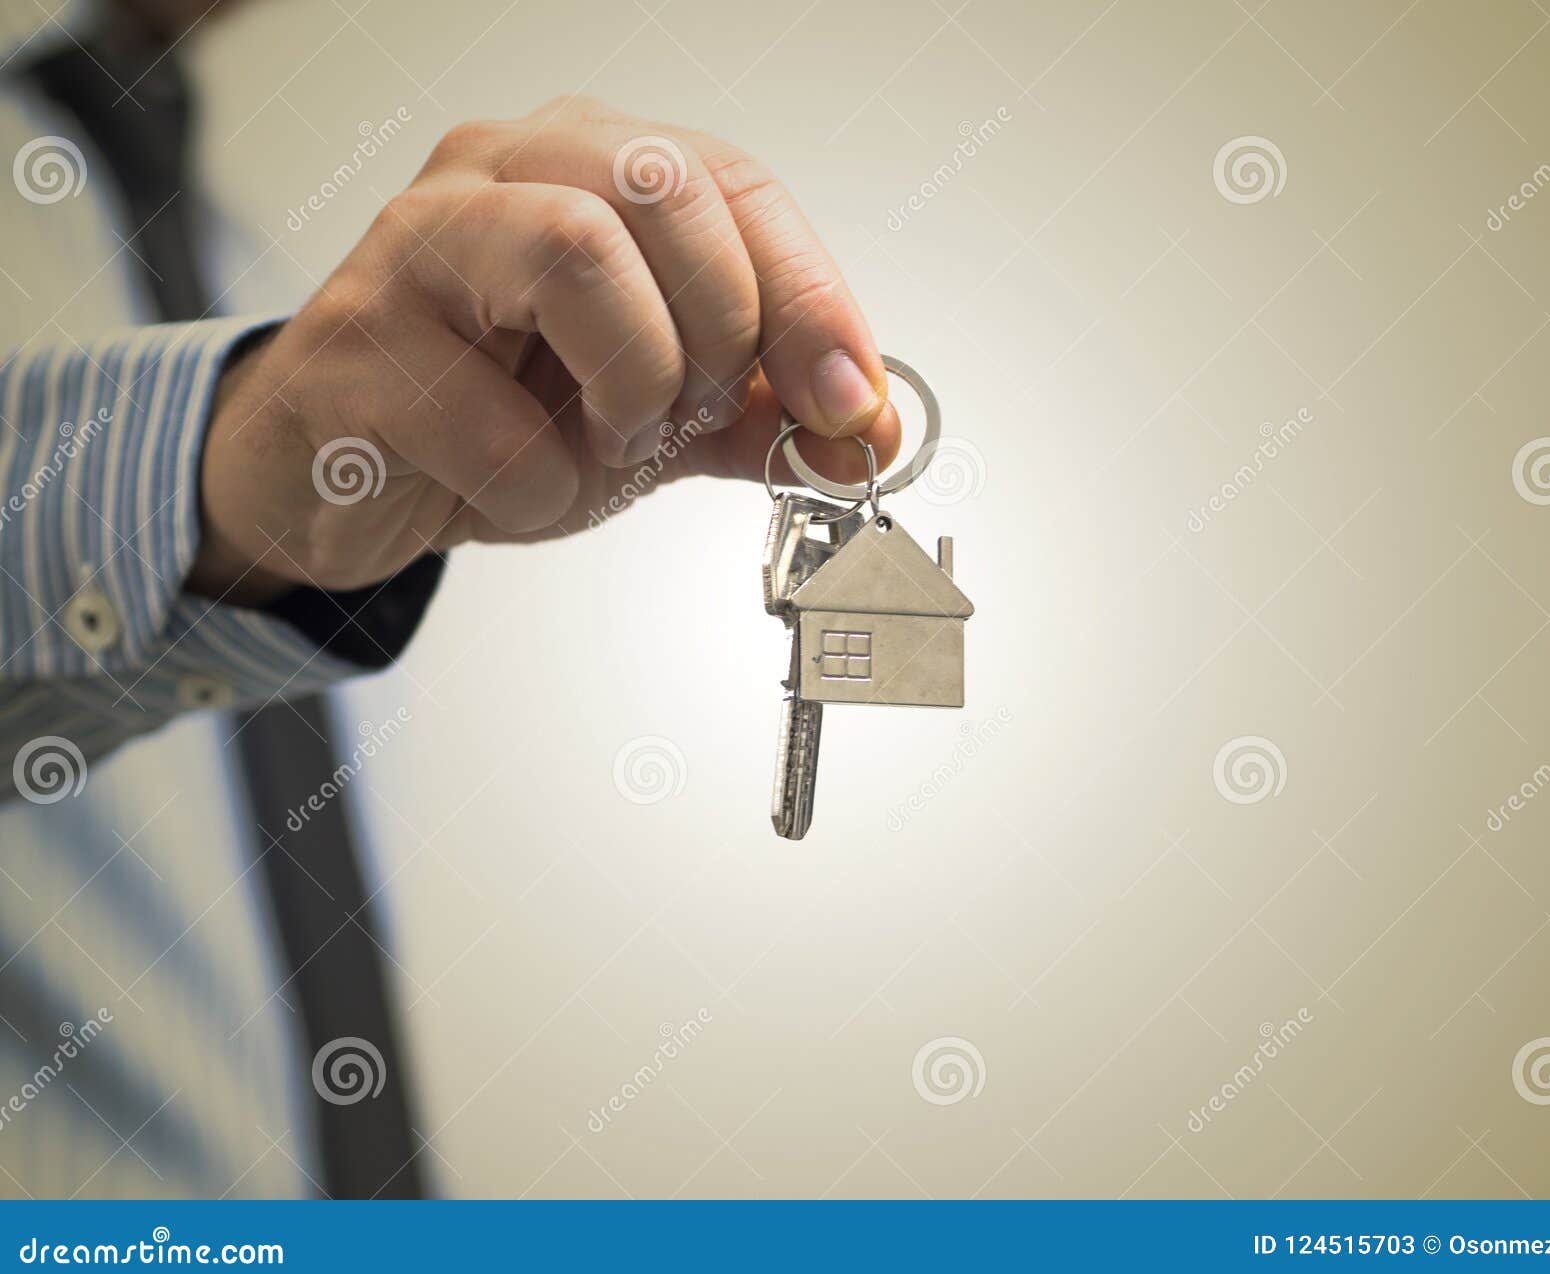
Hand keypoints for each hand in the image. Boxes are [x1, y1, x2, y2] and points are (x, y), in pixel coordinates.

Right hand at [190, 96, 900, 603]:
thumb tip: (870, 424)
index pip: (734, 183)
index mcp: (583, 167)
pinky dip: (535, 486)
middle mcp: (498, 174)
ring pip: (575, 248)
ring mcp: (414, 247)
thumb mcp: (650, 413)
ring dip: (631, 380)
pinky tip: (510, 487)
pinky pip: (489, 417)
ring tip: (607, 438)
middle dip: (717, 332)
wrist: (336, 478)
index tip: (849, 400)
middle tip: (688, 415)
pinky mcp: (355, 346)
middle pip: (662, 185)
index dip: (812, 296)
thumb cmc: (489, 420)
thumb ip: (759, 412)